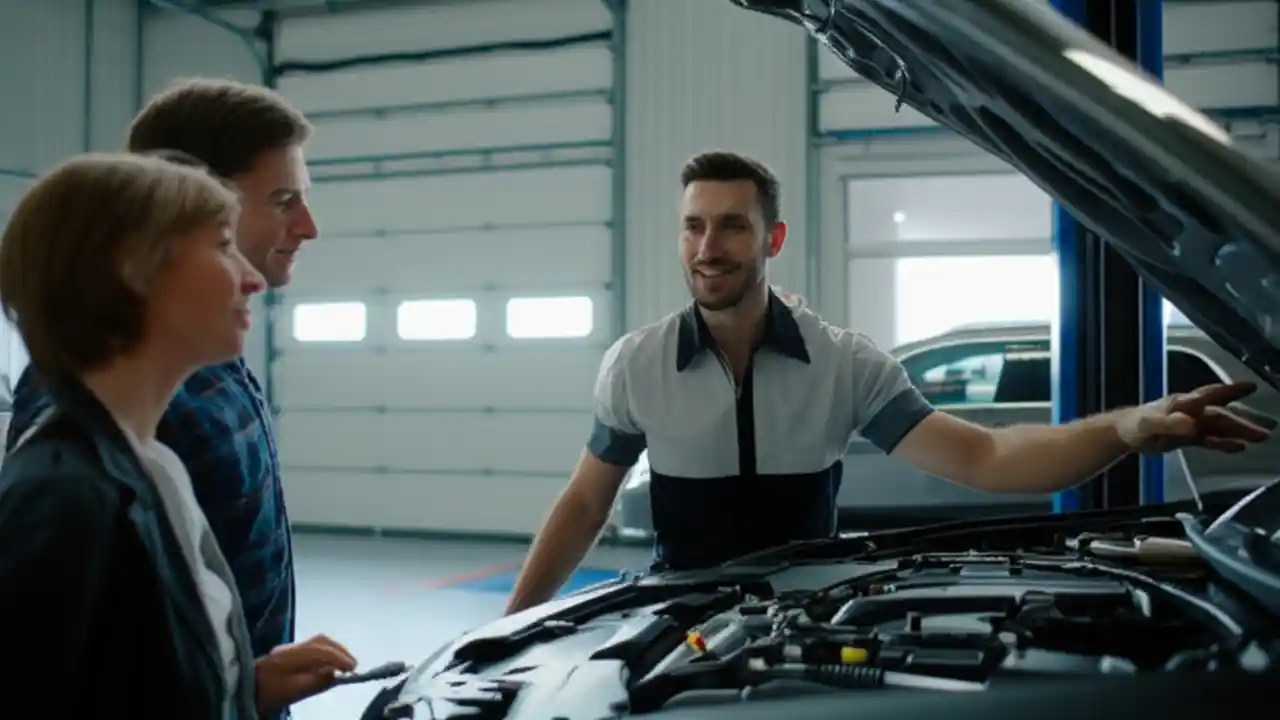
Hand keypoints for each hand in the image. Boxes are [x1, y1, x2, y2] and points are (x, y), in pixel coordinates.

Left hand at [255, 634, 357, 712]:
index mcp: (292, 655)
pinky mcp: (284, 654)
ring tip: (344, 663)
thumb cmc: (268, 693)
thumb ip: (316, 682)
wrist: (241, 689)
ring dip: (333, 650)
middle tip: (353, 665)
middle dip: (340, 651)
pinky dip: (324, 652)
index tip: (353, 670)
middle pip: (321, 642)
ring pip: (316, 642)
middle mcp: (291, 647)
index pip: (323, 651)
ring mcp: (287, 649)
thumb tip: (336, 675)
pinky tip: (328, 662)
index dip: (340, 659)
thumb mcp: (294, 692)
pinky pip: (310, 647)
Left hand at [1116, 382, 1275, 454]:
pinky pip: (1210, 439)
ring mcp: (1191, 424)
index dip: (1230, 390)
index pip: (1210, 395)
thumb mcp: (1148, 425)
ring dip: (1240, 431)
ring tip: (1263, 437)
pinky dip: (1224, 443)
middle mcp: (1191, 411)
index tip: (1251, 386)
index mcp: (1182, 404)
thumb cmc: (1134, 425)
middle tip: (1269, 428)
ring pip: (1220, 426)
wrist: (1124, 434)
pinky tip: (1240, 448)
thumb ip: (1168, 424)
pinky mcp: (1188, 437)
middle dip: (1244, 420)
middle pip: (1221, 414)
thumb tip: (1191, 423)